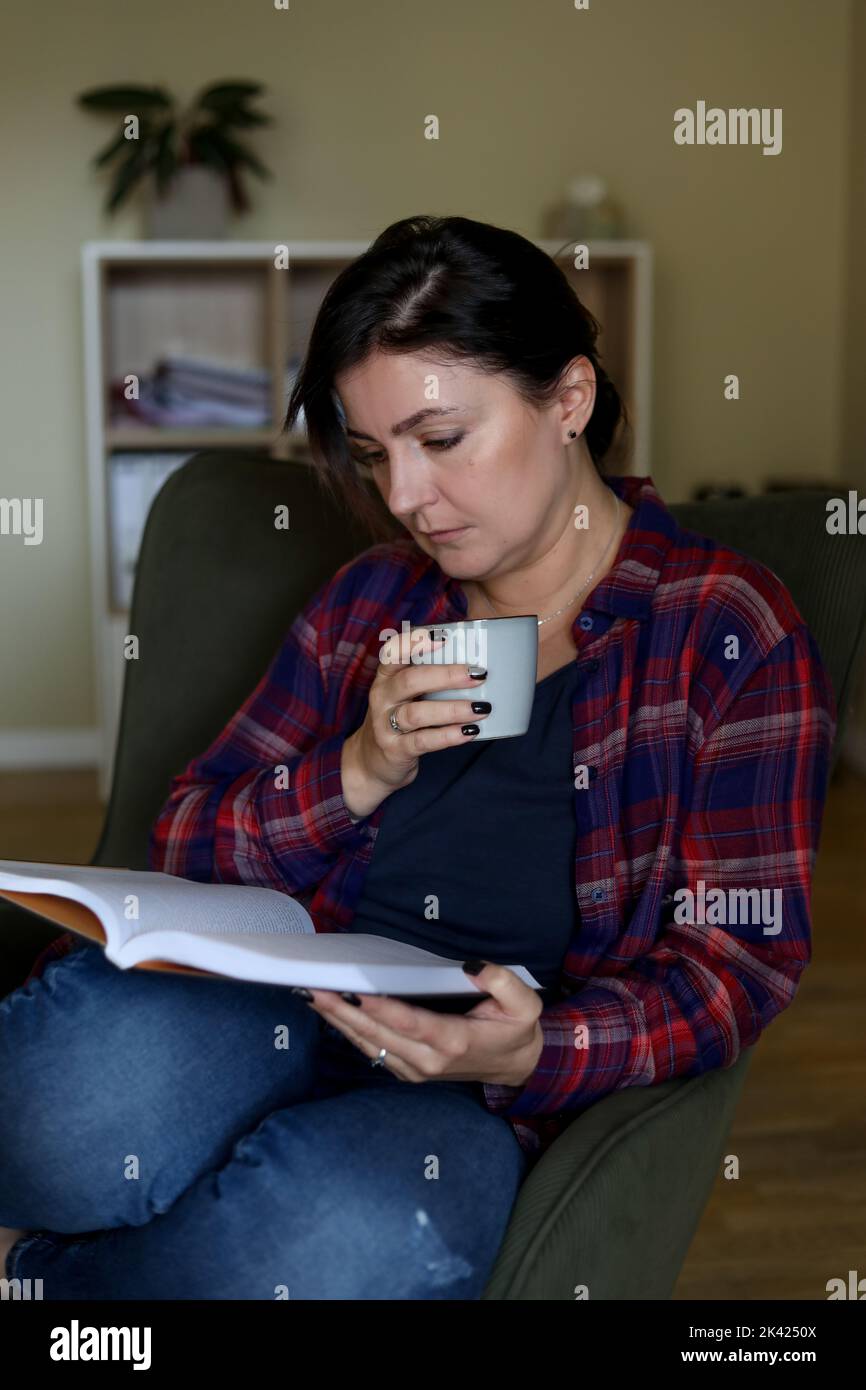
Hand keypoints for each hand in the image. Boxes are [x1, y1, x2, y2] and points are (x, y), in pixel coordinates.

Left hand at [305, 961, 544, 1087]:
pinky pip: (372, 1049)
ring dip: (338, 1021)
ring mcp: (414, 1069)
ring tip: (311, 995)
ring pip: (368, 1043)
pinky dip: (348, 1031)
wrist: (515, 1066)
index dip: (378, 1007)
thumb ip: (502, 982)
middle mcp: (428, 1060)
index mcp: (454, 1041)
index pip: (408, 1021)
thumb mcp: (524, 1004)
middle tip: (313, 988)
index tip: (352, 991)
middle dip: (343, 1011)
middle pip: (377, 1033)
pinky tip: (330, 1012)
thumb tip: (473, 967)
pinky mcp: (407, 1070)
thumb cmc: (516, 1030)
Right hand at [341, 627, 490, 815]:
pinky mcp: (395, 750)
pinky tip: (469, 732)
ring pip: (416, 714)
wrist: (372, 762)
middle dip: (446, 675)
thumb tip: (480, 659)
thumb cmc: (401, 719)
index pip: (393, 652)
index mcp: (386, 677)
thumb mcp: (406, 695)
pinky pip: (422, 741)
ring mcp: (385, 725)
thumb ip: (431, 677)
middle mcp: (382, 697)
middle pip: (410, 680)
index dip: (415, 641)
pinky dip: (448, 736)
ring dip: (452, 709)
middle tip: (479, 674)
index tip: (444, 635)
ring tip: (482, 708)